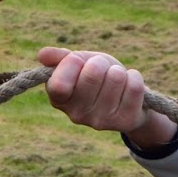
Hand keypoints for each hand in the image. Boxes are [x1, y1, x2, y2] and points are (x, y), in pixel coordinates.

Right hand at [38, 47, 177, 147]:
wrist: (124, 97)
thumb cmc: (97, 76)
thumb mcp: (78, 63)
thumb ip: (61, 58)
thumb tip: (43, 54)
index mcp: (58, 99)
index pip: (59, 84)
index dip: (71, 64)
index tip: (77, 59)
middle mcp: (76, 115)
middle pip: (92, 73)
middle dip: (100, 62)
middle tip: (101, 69)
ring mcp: (100, 121)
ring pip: (116, 77)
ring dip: (118, 70)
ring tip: (115, 79)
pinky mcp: (124, 122)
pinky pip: (134, 87)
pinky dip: (134, 77)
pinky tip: (129, 84)